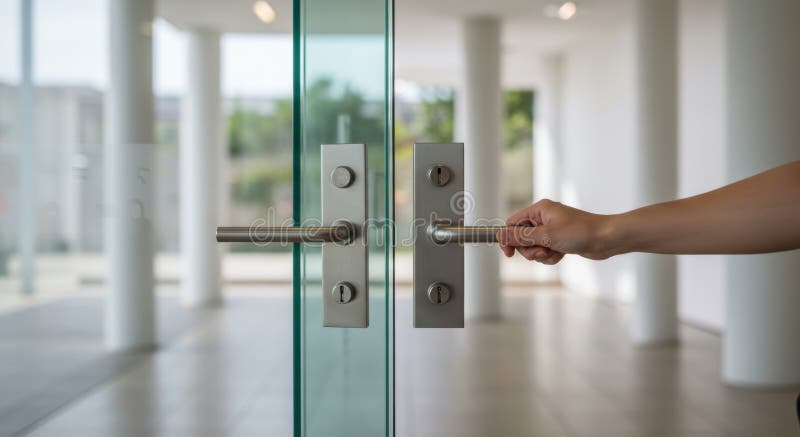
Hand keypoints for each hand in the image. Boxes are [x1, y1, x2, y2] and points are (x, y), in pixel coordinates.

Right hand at [497, 199, 616, 263]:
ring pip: (534, 247)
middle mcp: (544, 217)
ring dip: (541, 254)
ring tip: (554, 253)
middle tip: (542, 252)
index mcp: (539, 209)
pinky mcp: (559, 239)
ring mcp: (552, 229)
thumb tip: (500, 235)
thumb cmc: (580, 232)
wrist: (606, 239)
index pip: (513, 223)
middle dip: (530, 249)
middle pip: (522, 238)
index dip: (509, 239)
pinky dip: (550, 256)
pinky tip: (561, 255)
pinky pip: (545, 251)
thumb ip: (521, 236)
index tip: (509, 253)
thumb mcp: (547, 236)